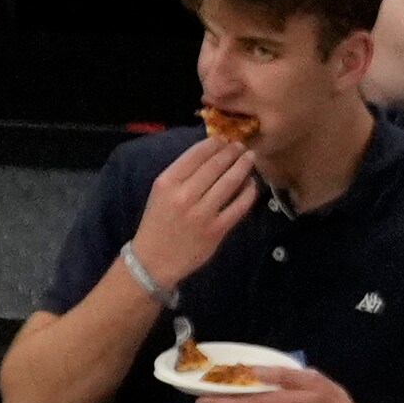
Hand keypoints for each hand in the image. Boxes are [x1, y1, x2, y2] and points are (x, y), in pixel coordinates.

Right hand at [131, 132, 258, 291]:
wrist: (152, 262)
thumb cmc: (157, 224)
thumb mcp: (160, 193)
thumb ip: (182, 173)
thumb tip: (213, 151)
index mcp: (167, 184)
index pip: (197, 153)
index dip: (216, 142)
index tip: (225, 139)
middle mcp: (184, 196)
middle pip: (216, 164)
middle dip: (233, 151)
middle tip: (241, 146)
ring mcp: (202, 214)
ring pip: (231, 181)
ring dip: (243, 165)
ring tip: (249, 158)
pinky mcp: (216, 229)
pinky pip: (240, 205)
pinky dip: (249, 191)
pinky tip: (251, 184)